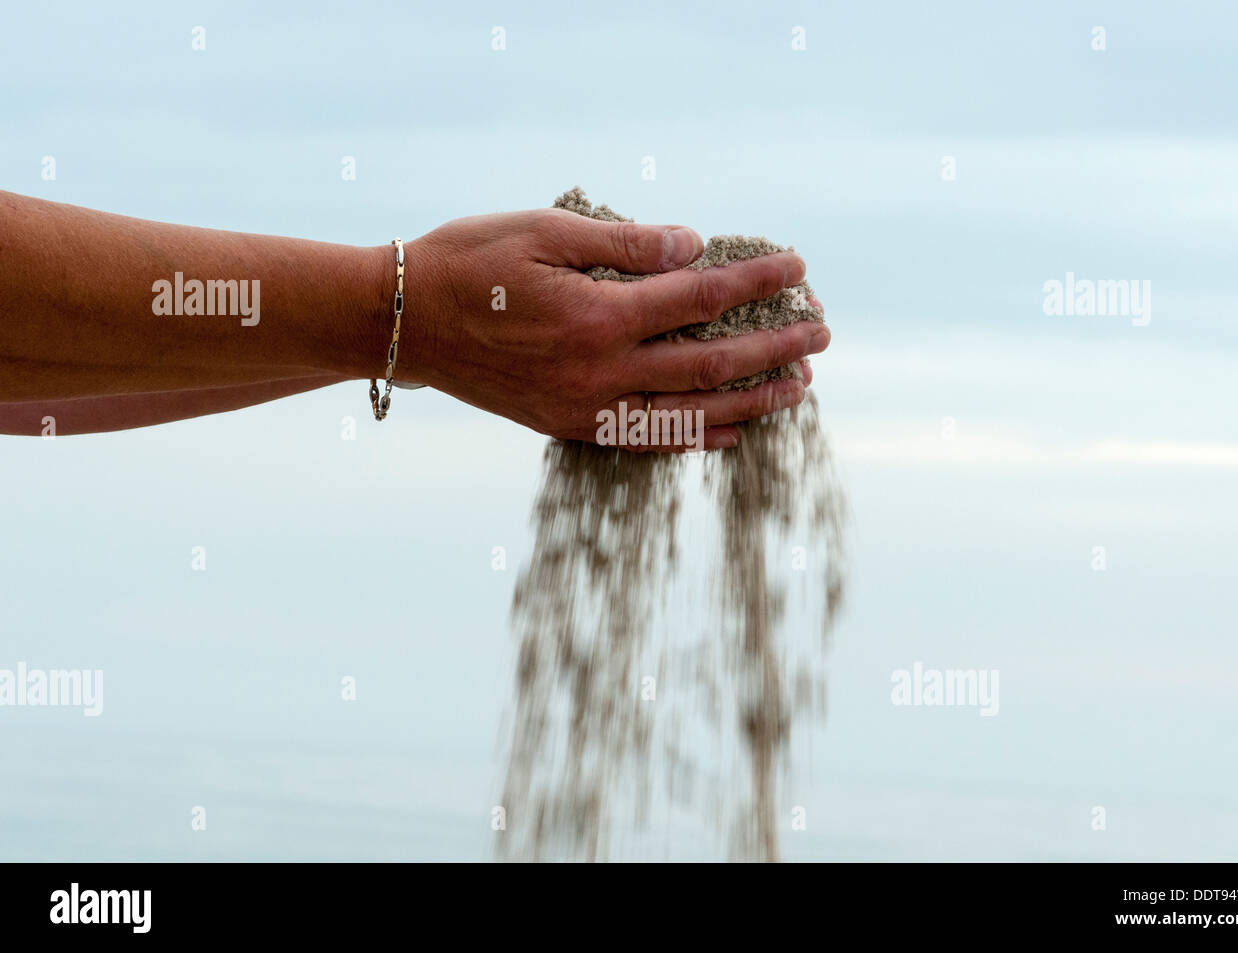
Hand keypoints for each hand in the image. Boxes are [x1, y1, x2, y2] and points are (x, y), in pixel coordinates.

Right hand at [396, 208, 828, 450]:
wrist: (404, 324)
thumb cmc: (470, 264)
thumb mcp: (544, 232)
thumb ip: (625, 244)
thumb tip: (694, 247)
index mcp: (598, 317)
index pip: (702, 297)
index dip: (756, 283)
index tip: (798, 269)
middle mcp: (600, 372)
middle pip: (711, 364)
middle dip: (775, 347)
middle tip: (821, 332)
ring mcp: (587, 409)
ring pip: (690, 414)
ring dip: (752, 400)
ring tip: (799, 387)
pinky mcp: (570, 427)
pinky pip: (650, 440)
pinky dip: (698, 437)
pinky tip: (735, 430)